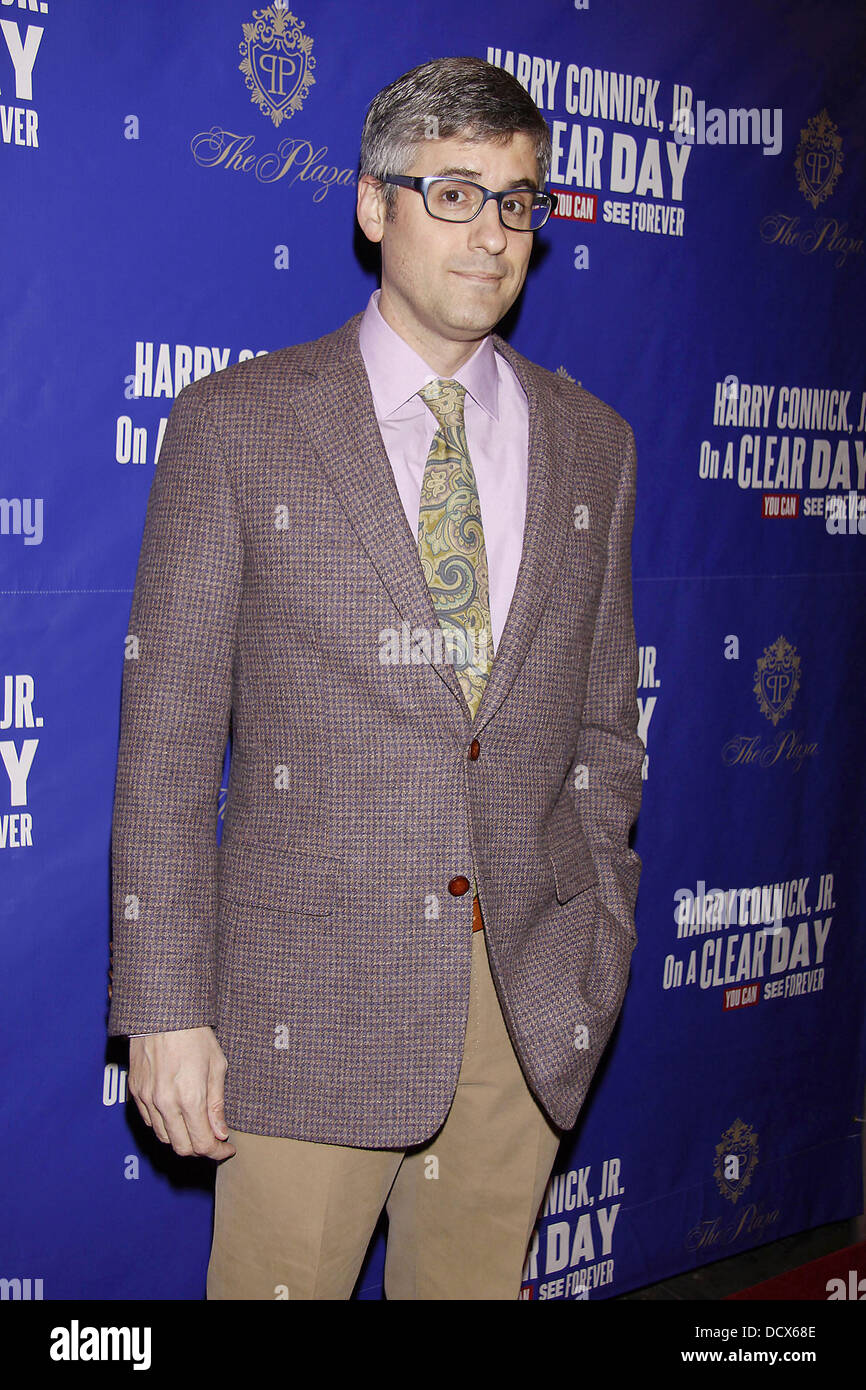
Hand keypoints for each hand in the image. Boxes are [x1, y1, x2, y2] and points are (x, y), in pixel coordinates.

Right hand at [128, 1027, 235, 1159]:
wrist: (162, 1012)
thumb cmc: (194, 1034)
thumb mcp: (216, 1066)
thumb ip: (217, 1104)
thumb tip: (220, 1133)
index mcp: (189, 1098)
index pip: (202, 1144)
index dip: (217, 1152)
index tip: (227, 1148)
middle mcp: (164, 1103)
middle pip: (181, 1148)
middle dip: (200, 1150)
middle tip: (213, 1140)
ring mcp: (146, 1098)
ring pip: (163, 1137)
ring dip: (181, 1138)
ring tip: (196, 1126)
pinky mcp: (135, 1091)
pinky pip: (149, 1120)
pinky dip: (164, 1124)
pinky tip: (176, 1113)